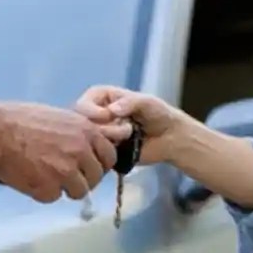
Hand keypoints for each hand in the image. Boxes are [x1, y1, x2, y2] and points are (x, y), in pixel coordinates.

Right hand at [0, 102, 131, 202]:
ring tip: (45, 176)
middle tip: (65, 176)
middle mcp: (81, 152)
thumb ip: (78, 133)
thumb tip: (88, 147)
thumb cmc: (20, 120)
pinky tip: (30, 178)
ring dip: (65, 188)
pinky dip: (43, 192)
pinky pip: (54, 197)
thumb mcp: (59, 117)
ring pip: (80, 192)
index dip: (98, 164)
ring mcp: (66, 173)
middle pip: (96, 177)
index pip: (109, 156)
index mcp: (86, 132)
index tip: (88, 167)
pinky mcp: (49, 190)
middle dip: (84, 179)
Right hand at [75, 86, 193, 165]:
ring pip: (89, 140)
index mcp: (103, 98)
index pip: (83, 103)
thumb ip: (130, 103)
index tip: (107, 115)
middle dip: (101, 127)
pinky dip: (109, 152)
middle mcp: (98, 116)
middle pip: (81, 123)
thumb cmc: (159, 114)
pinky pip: (98, 154)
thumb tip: (112, 110)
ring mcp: (101, 135)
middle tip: (123, 129)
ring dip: (109, 139)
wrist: (170, 138)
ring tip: (128, 136)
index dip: (90, 110)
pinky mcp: (106, 151)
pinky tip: (124, 147)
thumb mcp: (147, 102)